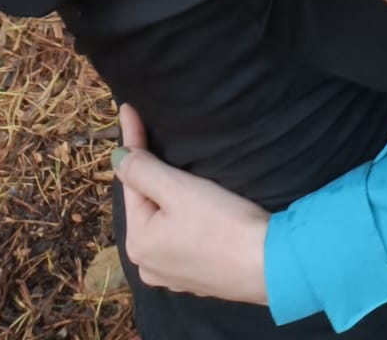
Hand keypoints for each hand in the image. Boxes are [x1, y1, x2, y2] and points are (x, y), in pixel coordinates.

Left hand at [113, 105, 267, 303]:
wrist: (269, 265)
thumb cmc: (222, 223)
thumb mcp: (179, 190)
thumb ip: (143, 171)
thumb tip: (117, 157)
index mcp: (138, 242)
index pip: (131, 180)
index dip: (132, 142)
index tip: (128, 107)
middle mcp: (148, 264)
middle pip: (146, 205)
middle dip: (150, 175)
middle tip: (151, 138)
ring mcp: (172, 276)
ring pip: (163, 224)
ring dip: (168, 199)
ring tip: (173, 173)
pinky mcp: (197, 279)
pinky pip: (180, 240)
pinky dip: (183, 220)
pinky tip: (195, 210)